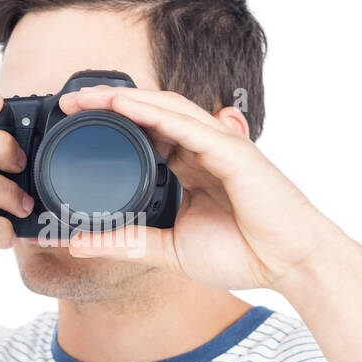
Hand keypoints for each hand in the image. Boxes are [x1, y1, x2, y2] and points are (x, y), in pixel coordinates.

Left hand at [56, 86, 332, 292]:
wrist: (291, 265)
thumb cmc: (245, 254)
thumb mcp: (169, 250)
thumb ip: (126, 242)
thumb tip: (78, 243)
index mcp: (191, 168)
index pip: (146, 134)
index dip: (113, 124)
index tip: (74, 124)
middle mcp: (203, 150)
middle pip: (151, 113)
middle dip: (110, 104)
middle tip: (70, 102)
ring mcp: (219, 146)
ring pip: (166, 109)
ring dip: (126, 99)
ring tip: (89, 96)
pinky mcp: (232, 151)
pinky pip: (187, 125)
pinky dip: (154, 113)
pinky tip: (124, 105)